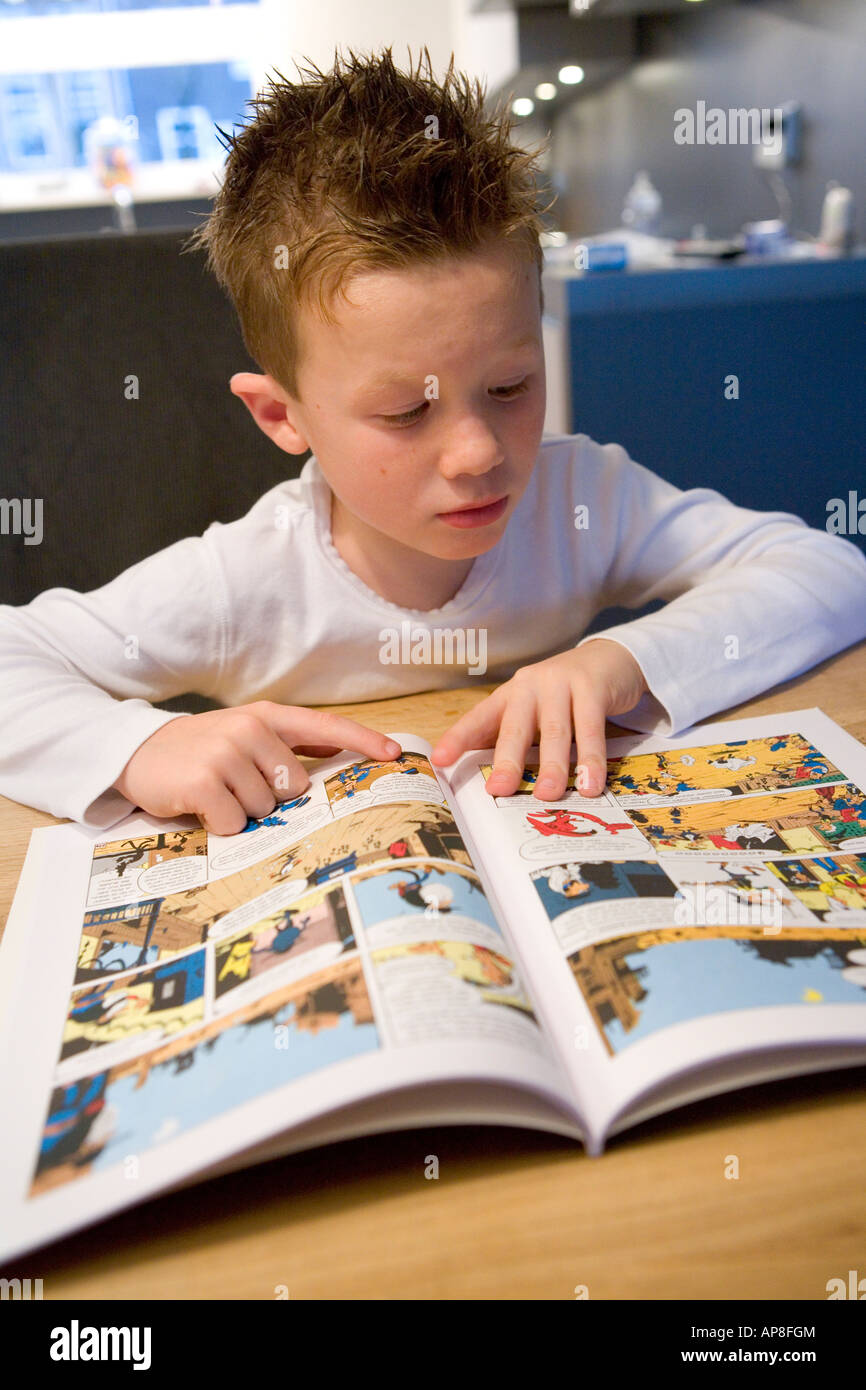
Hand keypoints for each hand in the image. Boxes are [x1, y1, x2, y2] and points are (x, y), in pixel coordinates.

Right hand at [112, 702, 401, 834]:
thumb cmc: (199, 751)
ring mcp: (227, 753)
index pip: (324, 727)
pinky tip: (204, 807)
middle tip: (239, 788)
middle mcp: (250, 730)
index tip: (395, 753)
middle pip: (296, 787)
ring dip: (246, 813)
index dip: (362, 741)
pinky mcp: (206, 781)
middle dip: (274, 799)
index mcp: (266, 717)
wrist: (137, 753)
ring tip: (219, 795)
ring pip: (268, 809)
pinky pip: (238, 822)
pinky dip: (223, 825)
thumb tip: (336, 756)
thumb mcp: (244, 736)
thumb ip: (287, 745)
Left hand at [430, 640, 646, 799]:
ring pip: (555, 731)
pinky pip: (591, 728)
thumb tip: (490, 780)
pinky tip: (591, 783)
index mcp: (509, 696)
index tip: (439, 760)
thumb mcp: (533, 711)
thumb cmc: (563, 695)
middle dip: (506, 761)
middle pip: (515, 728)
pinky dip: (591, 759)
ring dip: (552, 766)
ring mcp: (561, 684)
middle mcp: (529, 686)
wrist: (608, 660)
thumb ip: (513, 738)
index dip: (458, 738)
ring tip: (547, 794)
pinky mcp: (592, 687)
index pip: (479, 718)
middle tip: (498, 790)